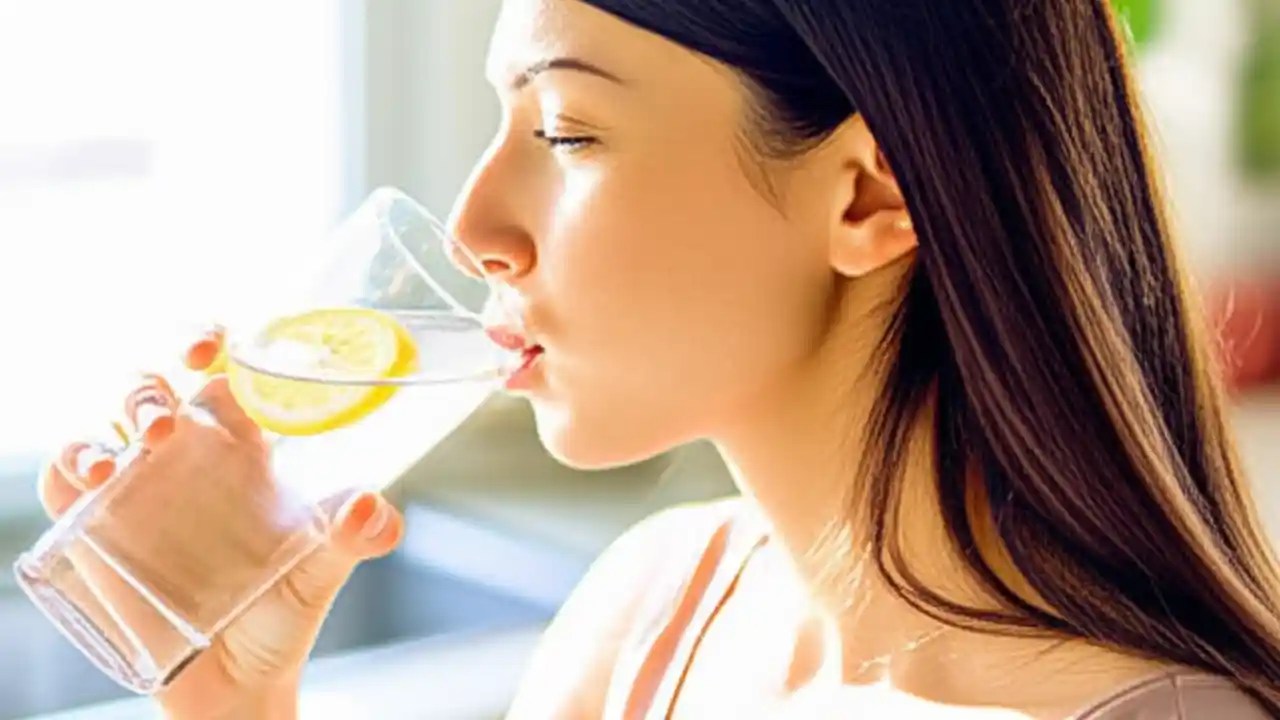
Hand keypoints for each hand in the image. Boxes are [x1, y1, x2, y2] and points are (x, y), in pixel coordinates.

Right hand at [37, 326, 404, 718]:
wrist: (239, 680)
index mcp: (245, 446)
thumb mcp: (325, 569)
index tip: (219, 343)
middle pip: (164, 383)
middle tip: (183, 393)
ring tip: (143, 443)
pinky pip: (66, 477)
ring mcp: (141, 485)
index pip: (228, 372)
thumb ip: (356, 536)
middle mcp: (190, 455)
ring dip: (122, 414)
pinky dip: (70, 463)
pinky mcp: (98, 526)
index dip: (218, 342)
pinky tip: (92, 476)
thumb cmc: (283, 607)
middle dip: (164, 373)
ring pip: (113, 418)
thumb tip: (372, 507)